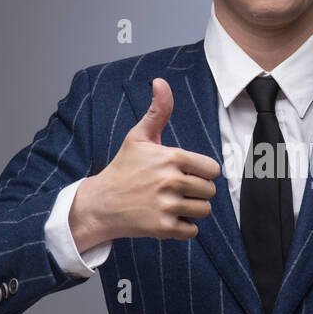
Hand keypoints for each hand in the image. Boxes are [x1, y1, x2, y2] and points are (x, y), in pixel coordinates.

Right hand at [69, 77, 220, 245]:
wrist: (100, 203)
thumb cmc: (123, 168)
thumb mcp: (139, 137)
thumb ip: (158, 111)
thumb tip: (161, 82)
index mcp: (171, 157)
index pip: (212, 169)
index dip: (201, 172)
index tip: (186, 173)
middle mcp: (170, 181)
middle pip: (210, 191)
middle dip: (197, 191)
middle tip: (177, 190)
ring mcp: (167, 206)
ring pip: (204, 210)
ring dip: (192, 209)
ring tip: (174, 203)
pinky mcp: (163, 228)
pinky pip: (192, 230)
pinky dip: (184, 227)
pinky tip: (168, 218)